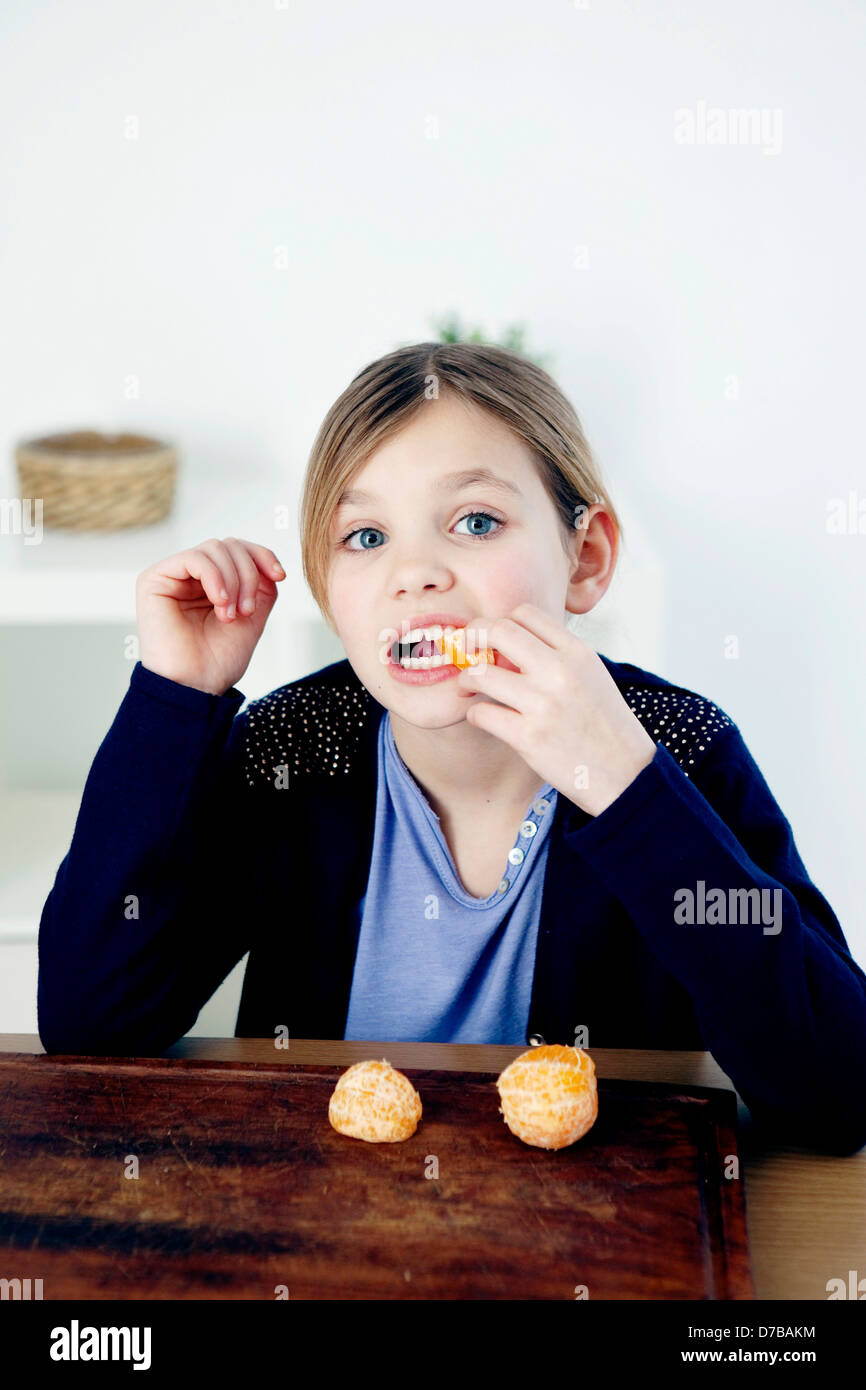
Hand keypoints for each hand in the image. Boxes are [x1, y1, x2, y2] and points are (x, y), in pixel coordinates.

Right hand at [136, 537, 285, 695]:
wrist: (195, 688)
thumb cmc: (218, 661)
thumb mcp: (253, 617)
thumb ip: (261, 586)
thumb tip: (265, 561)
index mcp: (210, 582)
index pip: (238, 549)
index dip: (262, 556)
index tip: (280, 576)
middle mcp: (189, 576)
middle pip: (229, 545)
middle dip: (248, 575)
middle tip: (247, 611)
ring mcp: (171, 575)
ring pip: (215, 548)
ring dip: (233, 581)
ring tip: (230, 615)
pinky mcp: (154, 579)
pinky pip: (194, 558)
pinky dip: (215, 577)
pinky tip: (220, 603)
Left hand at [455, 602, 657, 816]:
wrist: (627, 773)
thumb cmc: (604, 724)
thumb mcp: (592, 675)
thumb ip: (558, 654)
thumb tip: (513, 642)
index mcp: (577, 652)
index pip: (524, 613)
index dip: (501, 622)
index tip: (493, 640)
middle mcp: (560, 671)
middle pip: (496, 630)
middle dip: (473, 637)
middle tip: (469, 652)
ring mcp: (543, 704)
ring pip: (480, 673)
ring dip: (467, 679)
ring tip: (471, 688)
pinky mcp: (529, 737)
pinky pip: (481, 713)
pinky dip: (475, 714)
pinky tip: (486, 718)